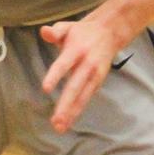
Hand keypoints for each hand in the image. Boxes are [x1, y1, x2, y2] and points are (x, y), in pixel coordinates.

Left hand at [39, 15, 130, 133]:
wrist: (109, 33)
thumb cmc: (81, 32)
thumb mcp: (67, 27)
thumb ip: (55, 31)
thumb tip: (44, 32)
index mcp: (76, 50)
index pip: (63, 64)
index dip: (55, 76)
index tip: (45, 88)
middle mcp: (86, 64)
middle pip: (75, 87)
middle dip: (66, 105)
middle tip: (56, 121)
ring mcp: (94, 75)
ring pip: (83, 97)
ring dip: (72, 113)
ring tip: (60, 127)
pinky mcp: (97, 82)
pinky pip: (86, 98)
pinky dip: (78, 110)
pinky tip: (68, 122)